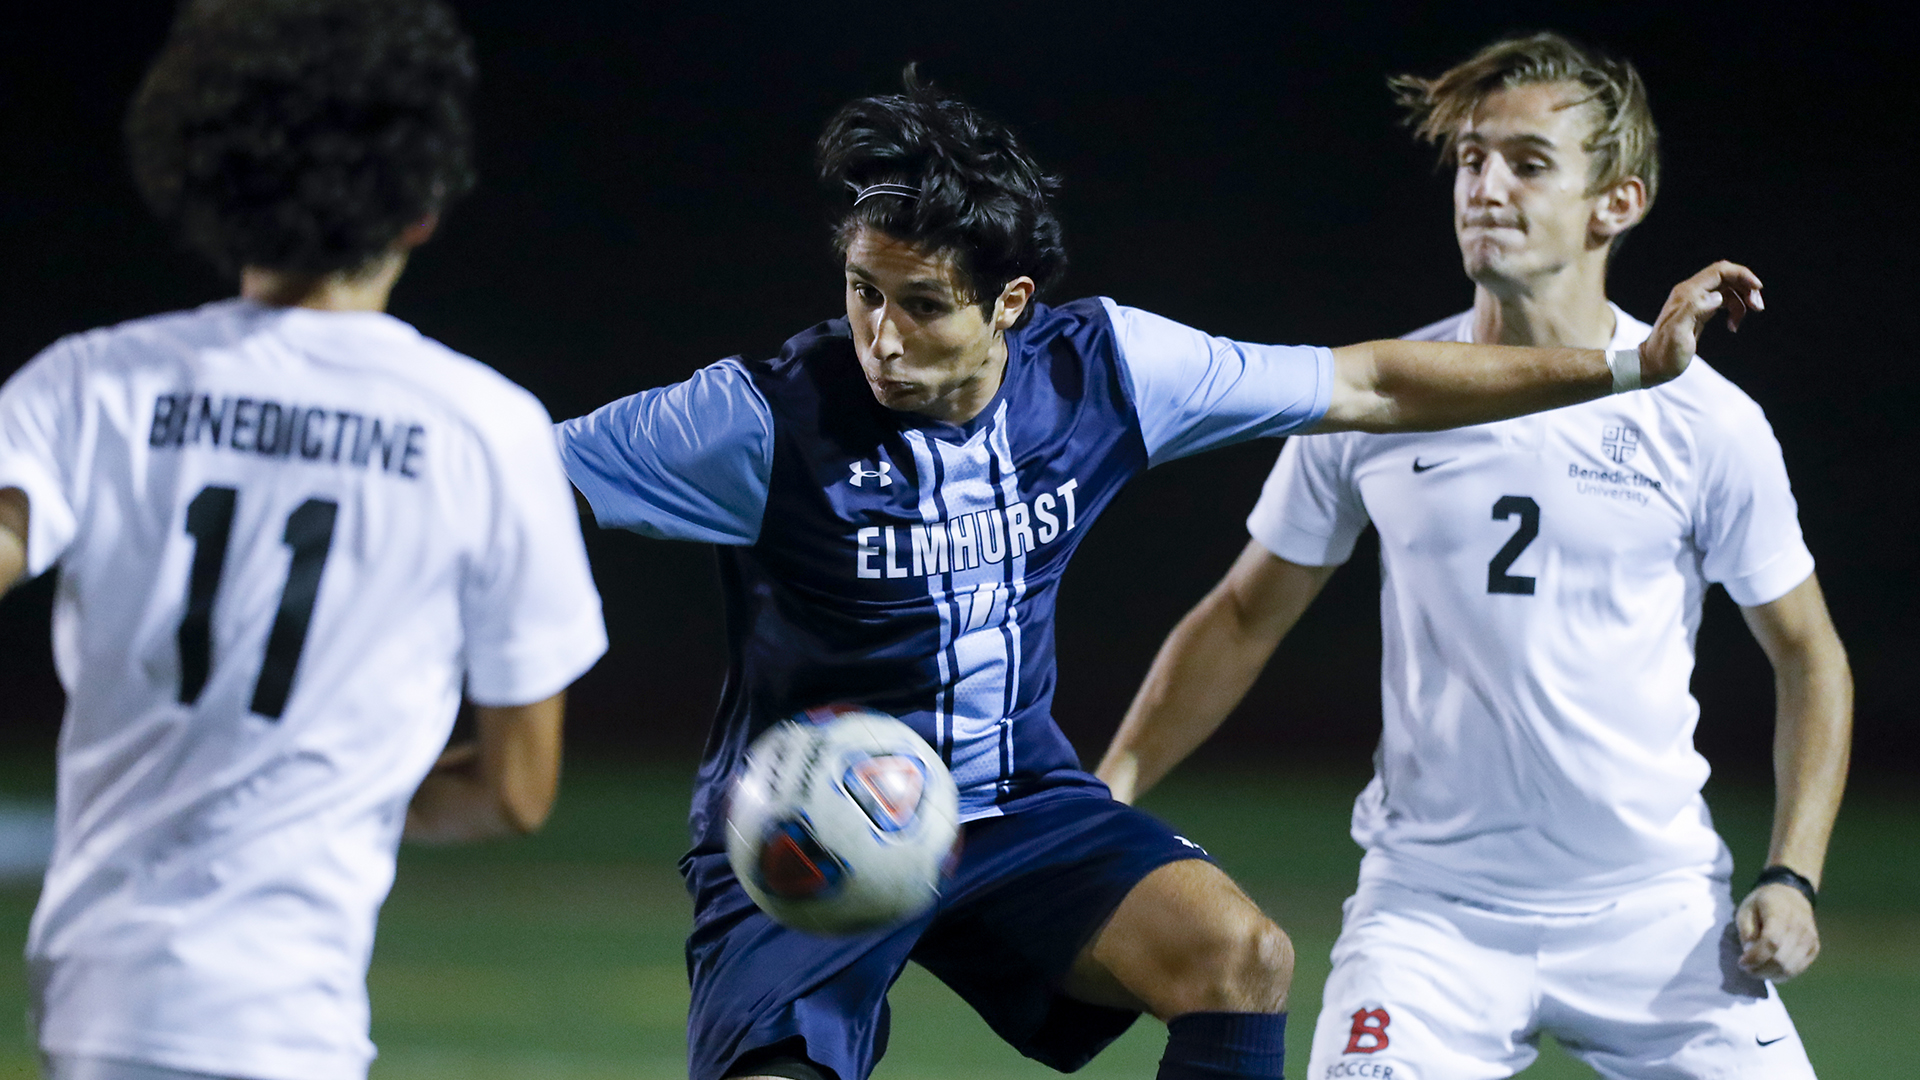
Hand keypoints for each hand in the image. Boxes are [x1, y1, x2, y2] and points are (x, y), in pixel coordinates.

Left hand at [1638, 260, 1764, 385]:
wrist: (1653, 366)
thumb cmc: (1665, 354)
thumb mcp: (1677, 334)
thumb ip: (1693, 311)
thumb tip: (1717, 296)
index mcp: (1687, 293)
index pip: (1720, 271)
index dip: (1742, 274)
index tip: (1758, 288)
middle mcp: (1691, 293)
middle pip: (1726, 276)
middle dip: (1746, 287)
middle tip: (1757, 307)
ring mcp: (1695, 301)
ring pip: (1727, 289)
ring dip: (1742, 300)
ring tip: (1743, 321)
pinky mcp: (1699, 312)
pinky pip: (1723, 301)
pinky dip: (1734, 310)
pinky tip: (1732, 326)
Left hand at [1736, 882, 1819, 980]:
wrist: (1791, 895)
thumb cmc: (1763, 903)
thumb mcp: (1747, 908)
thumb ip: (1746, 929)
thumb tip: (1749, 951)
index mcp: (1781, 913)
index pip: (1771, 942)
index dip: (1755, 957)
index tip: (1741, 962)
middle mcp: (1799, 927)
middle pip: (1780, 959)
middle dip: (1759, 968)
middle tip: (1746, 967)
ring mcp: (1810, 939)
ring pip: (1789, 968)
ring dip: (1769, 974)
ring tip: (1755, 969)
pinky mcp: (1814, 948)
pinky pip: (1797, 969)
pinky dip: (1781, 974)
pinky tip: (1768, 970)